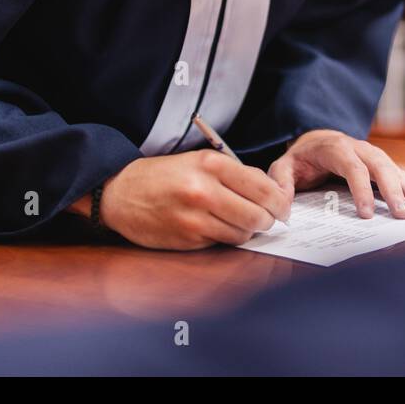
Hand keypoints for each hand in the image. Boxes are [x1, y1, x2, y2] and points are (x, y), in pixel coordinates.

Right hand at [101, 151, 291, 249]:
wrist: (121, 193)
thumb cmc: (164, 175)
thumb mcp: (199, 161)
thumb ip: (235, 174)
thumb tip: (273, 193)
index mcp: (211, 165)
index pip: (263, 188)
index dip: (280, 200)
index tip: (283, 205)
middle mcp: (203, 191)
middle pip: (258, 216)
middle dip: (268, 220)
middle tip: (267, 218)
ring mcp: (194, 218)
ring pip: (243, 233)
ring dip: (247, 230)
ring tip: (238, 221)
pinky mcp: (187, 239)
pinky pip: (222, 242)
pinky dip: (225, 237)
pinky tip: (215, 226)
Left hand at [268, 130, 404, 219]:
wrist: (317, 140)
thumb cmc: (302, 158)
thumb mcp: (284, 166)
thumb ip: (281, 182)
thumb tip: (282, 206)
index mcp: (336, 148)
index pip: (352, 167)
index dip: (361, 189)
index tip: (367, 214)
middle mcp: (360, 149)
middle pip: (381, 167)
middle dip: (394, 190)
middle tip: (403, 214)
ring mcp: (374, 156)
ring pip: (396, 169)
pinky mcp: (382, 165)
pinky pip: (402, 175)